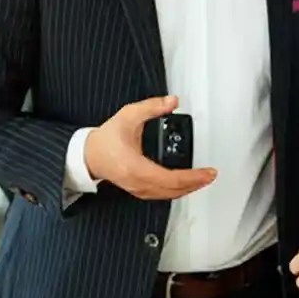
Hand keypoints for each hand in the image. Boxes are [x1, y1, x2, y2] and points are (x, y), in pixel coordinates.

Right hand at [83, 96, 216, 200]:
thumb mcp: (127, 116)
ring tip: (201, 180)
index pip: (171, 178)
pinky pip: (162, 195)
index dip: (193, 177)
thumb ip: (151, 107)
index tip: (207, 172)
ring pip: (168, 195)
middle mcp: (138, 182)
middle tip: (209, 175)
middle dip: (195, 184)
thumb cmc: (105, 139)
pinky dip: (176, 191)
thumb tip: (172, 102)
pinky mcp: (138, 190)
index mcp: (136, 166)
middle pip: (173, 190)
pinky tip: (184, 185)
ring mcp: (138, 189)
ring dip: (187, 189)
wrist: (89, 155)